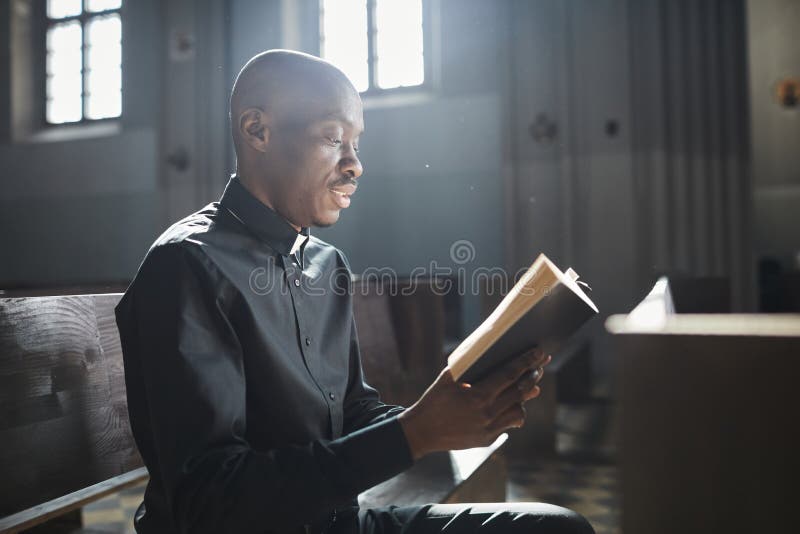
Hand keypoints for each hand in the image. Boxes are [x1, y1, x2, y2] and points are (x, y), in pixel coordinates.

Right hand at [398, 348, 550, 459]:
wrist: (421, 432)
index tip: (539, 352)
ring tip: (530, 386)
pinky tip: (514, 404)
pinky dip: (513, 412)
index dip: (526, 362)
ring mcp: (489, 428)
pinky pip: (509, 423)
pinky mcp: (487, 439)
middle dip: (533, 376)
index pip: (510, 375)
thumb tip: (487, 353)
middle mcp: (487, 413)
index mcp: (478, 395)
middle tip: (540, 366)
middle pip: (520, 392)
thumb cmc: (434, 400)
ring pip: (519, 410)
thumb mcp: (449, 378)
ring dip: (526, 397)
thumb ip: (469, 366)